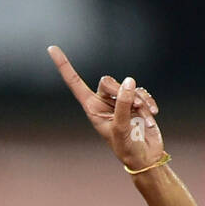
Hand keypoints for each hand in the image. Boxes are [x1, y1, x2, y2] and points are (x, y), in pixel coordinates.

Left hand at [47, 45, 164, 171]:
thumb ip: (123, 104)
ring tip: (144, 119)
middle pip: (107, 81)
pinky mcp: (136, 101)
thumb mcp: (122, 127)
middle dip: (122, 92)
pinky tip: (153, 115)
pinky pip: (141, 91)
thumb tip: (129, 81)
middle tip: (133, 109)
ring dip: (139, 101)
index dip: (64, 66)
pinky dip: (149, 102)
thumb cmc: (127, 147)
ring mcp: (120, 101)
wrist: (145, 157)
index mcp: (91, 108)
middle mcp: (103, 102)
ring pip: (128, 86)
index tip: (51, 48)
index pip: (75, 83)